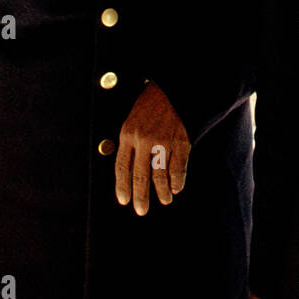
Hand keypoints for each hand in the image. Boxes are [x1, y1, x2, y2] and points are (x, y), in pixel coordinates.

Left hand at [115, 81, 189, 214]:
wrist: (173, 87)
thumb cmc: (150, 105)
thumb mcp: (131, 119)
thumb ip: (127, 141)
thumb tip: (117, 162)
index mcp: (128, 134)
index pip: (122, 167)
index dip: (122, 186)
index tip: (124, 201)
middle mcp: (144, 139)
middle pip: (140, 175)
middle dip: (141, 196)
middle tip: (141, 211)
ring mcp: (163, 141)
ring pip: (160, 174)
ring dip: (162, 191)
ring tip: (164, 200)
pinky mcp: (181, 141)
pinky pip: (178, 167)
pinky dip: (178, 181)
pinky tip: (177, 188)